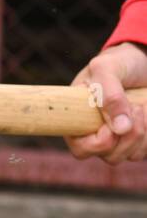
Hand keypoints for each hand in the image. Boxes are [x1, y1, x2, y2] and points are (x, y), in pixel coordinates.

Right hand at [66, 42, 146, 162]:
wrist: (142, 61)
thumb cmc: (118, 62)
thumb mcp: (107, 69)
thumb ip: (109, 95)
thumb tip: (120, 129)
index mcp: (78, 121)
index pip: (81, 150)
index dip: (98, 144)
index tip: (111, 125)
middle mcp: (97, 134)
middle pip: (111, 156)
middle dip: (128, 136)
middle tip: (135, 106)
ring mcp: (119, 139)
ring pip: (132, 155)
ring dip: (143, 131)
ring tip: (141, 105)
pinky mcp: (139, 140)